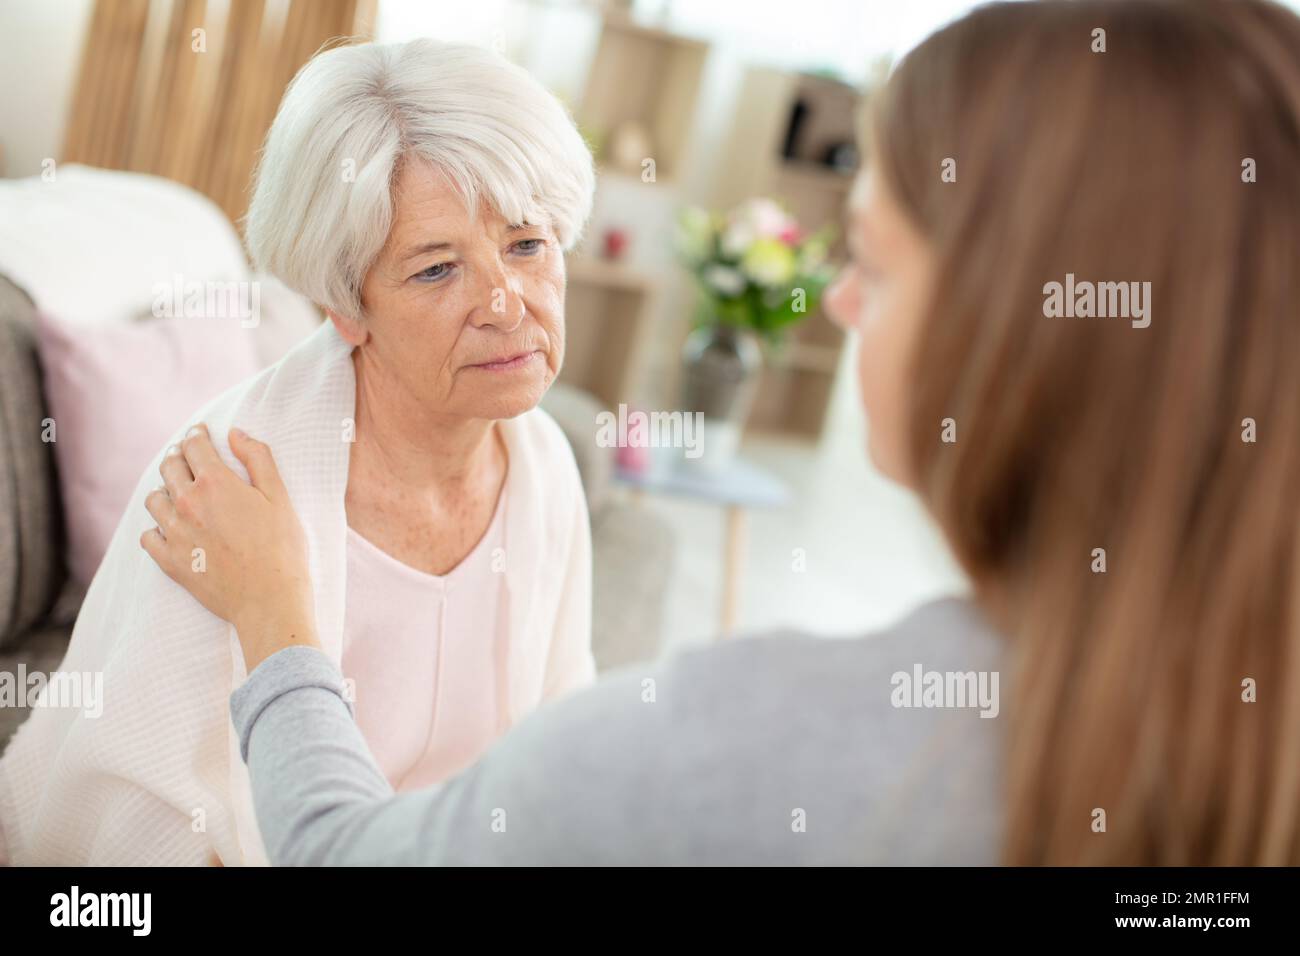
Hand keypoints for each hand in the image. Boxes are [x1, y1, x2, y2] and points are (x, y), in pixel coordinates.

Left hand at [140, 423, 319, 669]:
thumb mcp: (279, 496)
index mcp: (214, 482)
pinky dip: (156, 528)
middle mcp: (187, 503)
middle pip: (169, 467)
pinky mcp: (169, 561)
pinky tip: (170, 529)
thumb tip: (236, 433)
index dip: (196, 435)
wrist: (269, 600)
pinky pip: (147, 536)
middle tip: (188, 458)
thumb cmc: (282, 547)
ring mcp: (174, 533)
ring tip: (177, 493)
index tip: (200, 433)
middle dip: (179, 457)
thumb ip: (257, 458)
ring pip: (154, 499)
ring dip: (164, 490)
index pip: (193, 445)